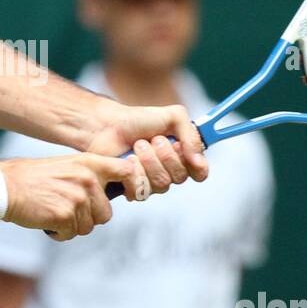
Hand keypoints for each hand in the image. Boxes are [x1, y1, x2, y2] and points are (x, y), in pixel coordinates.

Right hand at [0, 154, 147, 240]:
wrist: (6, 186)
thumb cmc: (35, 178)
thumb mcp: (68, 165)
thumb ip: (91, 176)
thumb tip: (111, 194)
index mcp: (90, 163)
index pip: (127, 170)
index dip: (134, 184)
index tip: (129, 194)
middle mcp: (88, 179)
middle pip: (105, 214)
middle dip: (88, 218)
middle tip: (67, 209)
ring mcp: (77, 198)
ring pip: (88, 226)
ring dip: (71, 225)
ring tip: (53, 210)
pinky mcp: (65, 215)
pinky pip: (70, 234)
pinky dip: (58, 233)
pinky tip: (46, 219)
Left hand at [86, 103, 208, 195]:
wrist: (106, 125)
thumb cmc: (138, 120)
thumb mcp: (173, 116)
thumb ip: (191, 135)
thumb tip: (199, 160)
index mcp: (182, 155)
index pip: (200, 172)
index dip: (197, 166)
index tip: (186, 153)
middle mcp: (169, 170)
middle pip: (180, 177)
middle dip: (165, 155)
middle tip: (153, 140)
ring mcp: (151, 181)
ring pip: (162, 184)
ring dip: (148, 161)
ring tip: (137, 146)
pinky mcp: (133, 188)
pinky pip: (142, 190)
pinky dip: (134, 172)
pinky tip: (127, 159)